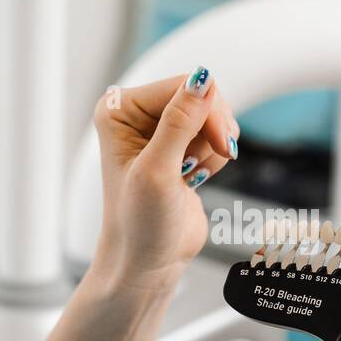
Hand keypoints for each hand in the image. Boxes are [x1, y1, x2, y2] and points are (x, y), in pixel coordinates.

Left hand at [92, 68, 238, 289]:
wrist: (148, 263)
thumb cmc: (140, 223)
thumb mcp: (159, 170)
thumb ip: (180, 122)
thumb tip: (204, 77)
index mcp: (120, 110)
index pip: (182, 85)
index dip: (208, 112)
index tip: (220, 144)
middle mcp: (137, 114)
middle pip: (201, 97)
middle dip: (212, 132)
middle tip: (199, 167)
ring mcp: (160, 130)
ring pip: (213, 116)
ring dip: (214, 148)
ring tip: (190, 176)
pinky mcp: (180, 147)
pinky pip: (215, 134)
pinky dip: (215, 157)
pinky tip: (194, 179)